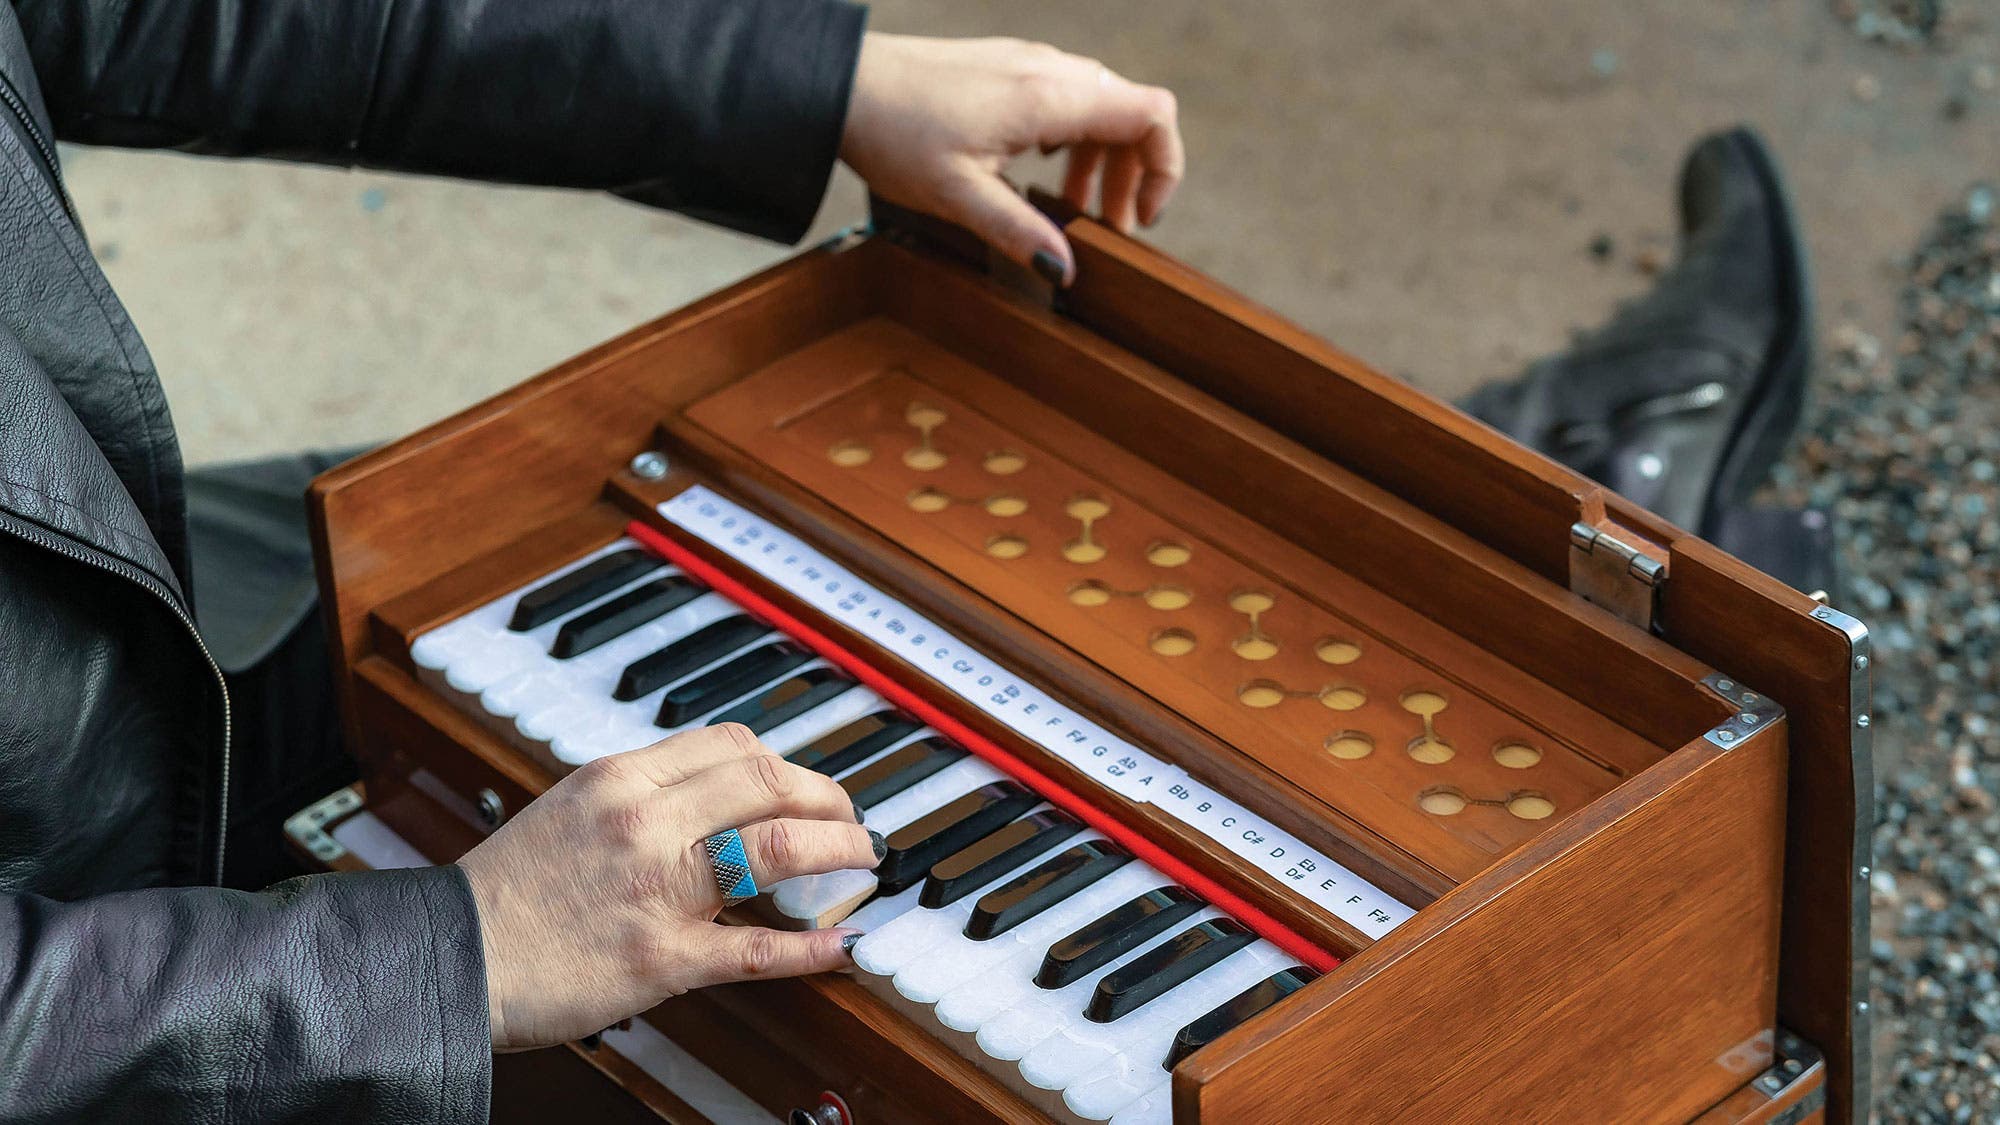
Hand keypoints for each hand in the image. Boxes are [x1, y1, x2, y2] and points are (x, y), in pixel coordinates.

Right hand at [458, 723, 878, 1049]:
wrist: (451, 957)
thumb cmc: (508, 892)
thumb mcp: (572, 809)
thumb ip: (641, 795)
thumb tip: (710, 791)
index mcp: (621, 778)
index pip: (731, 745)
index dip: (785, 762)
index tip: (804, 783)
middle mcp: (645, 822)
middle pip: (767, 783)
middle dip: (827, 797)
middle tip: (850, 819)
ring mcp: (658, 889)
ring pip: (776, 847)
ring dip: (837, 850)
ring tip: (862, 861)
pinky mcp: (662, 959)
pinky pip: (756, 948)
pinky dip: (811, 946)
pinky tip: (844, 945)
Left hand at [840, 33, 1183, 284]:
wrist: (840, 83)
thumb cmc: (894, 133)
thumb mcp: (957, 196)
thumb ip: (1018, 231)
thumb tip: (1066, 272)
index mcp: (1049, 98)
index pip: (1151, 115)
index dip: (1165, 168)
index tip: (1139, 218)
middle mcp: (1049, 68)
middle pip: (1131, 112)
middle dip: (1133, 172)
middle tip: (1108, 227)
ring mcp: (1027, 61)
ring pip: (1099, 103)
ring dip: (1100, 159)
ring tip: (1072, 209)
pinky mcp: (1006, 65)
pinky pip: (1065, 95)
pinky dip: (1071, 138)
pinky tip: (1038, 171)